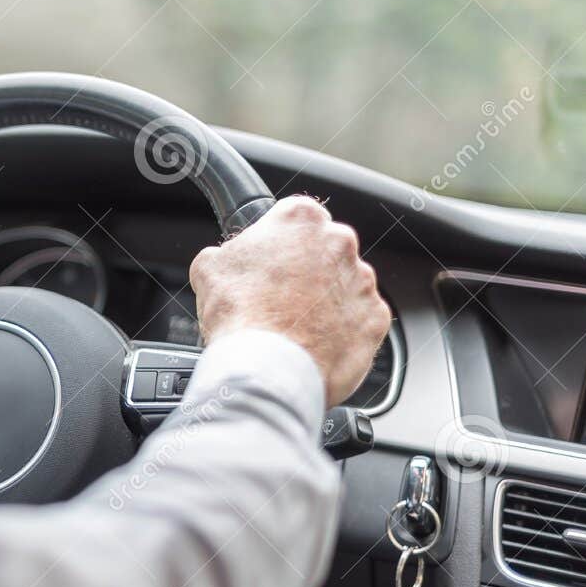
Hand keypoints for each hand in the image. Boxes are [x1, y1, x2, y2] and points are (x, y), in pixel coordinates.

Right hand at [189, 196, 389, 406]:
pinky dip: (344, 330)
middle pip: (325, 250)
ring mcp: (362, 281)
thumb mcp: (210, 268)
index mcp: (301, 218)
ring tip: (297, 327)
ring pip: (345, 286)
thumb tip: (228, 260)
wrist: (267, 368)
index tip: (272, 262)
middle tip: (280, 298)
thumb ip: (229, 253)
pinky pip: (361, 320)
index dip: (280, 243)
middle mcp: (339, 242)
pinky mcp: (375, 317)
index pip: (295, 219)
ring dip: (326, 301)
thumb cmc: (240, 315)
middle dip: (307, 271)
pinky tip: (316, 343)